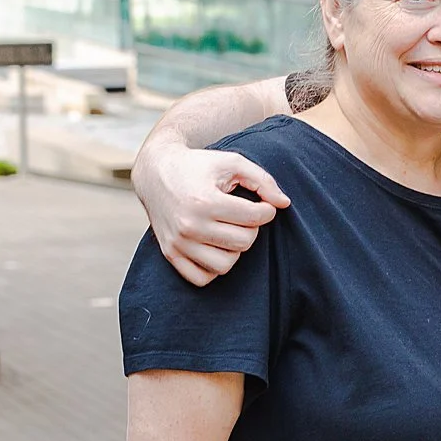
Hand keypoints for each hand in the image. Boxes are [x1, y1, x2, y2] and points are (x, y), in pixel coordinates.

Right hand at [132, 138, 289, 286]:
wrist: (156, 172)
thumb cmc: (199, 166)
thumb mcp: (233, 162)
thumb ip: (263, 180)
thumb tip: (284, 204)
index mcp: (204, 202)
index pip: (255, 218)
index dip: (267, 211)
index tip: (262, 204)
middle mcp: (189, 225)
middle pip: (244, 243)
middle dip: (251, 229)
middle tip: (243, 216)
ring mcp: (177, 243)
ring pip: (225, 265)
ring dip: (235, 250)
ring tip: (229, 230)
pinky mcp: (170, 253)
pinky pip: (202, 278)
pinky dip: (214, 267)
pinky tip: (216, 246)